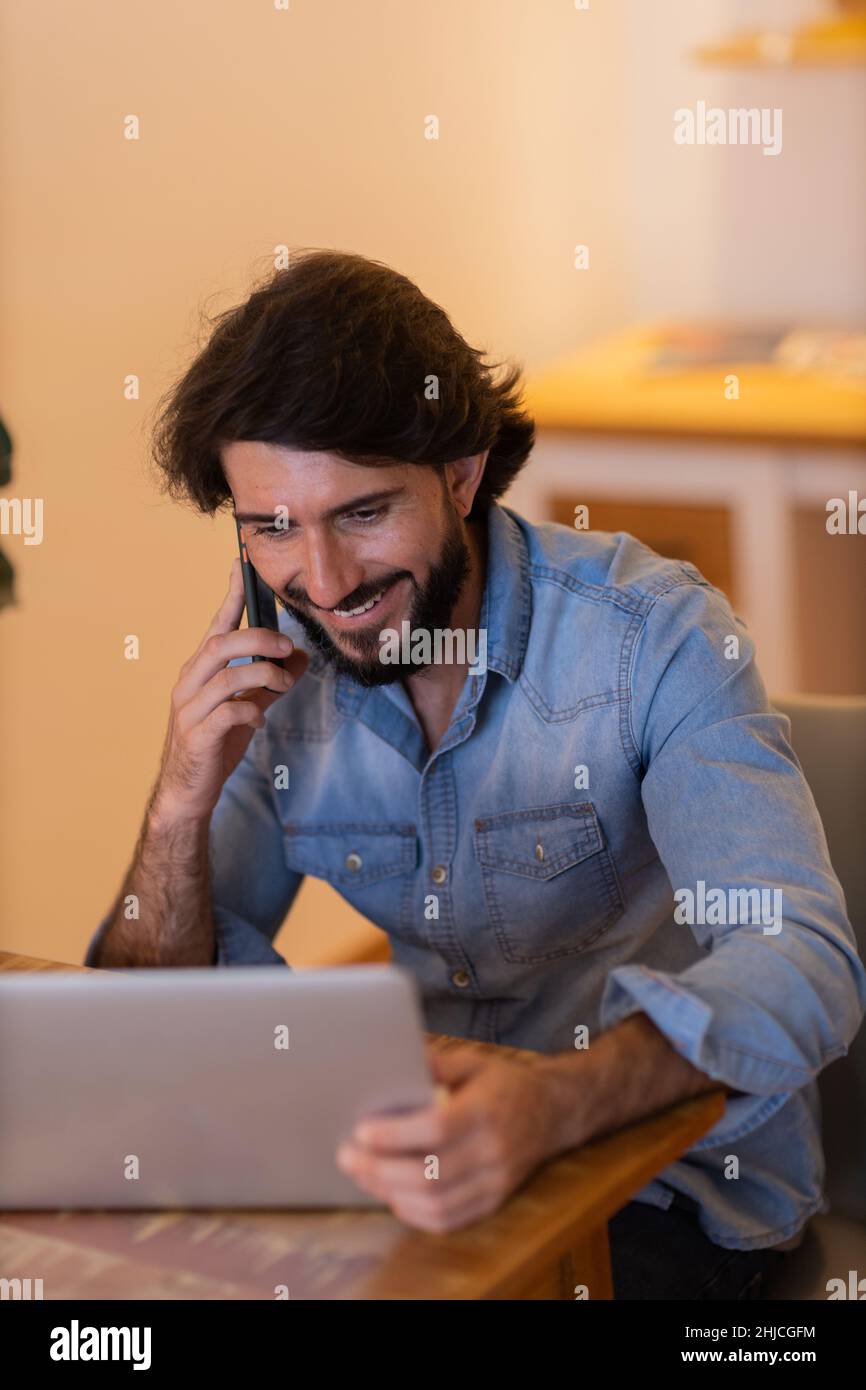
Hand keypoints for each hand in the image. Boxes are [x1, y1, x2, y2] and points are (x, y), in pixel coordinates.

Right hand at [152, 558, 308, 822]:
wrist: (186, 791)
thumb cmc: (214, 744)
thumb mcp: (247, 707)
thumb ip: (270, 683)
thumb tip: (302, 658)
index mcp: (199, 670)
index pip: (217, 625)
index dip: (231, 595)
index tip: (243, 564)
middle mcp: (189, 683)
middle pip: (220, 645)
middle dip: (258, 639)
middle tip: (287, 648)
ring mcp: (189, 710)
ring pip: (225, 677)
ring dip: (262, 676)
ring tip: (283, 686)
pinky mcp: (196, 736)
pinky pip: (226, 714)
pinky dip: (249, 713)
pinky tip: (258, 723)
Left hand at [335, 1045, 561, 1232]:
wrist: (552, 1113)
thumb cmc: (505, 1085)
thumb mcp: (475, 1062)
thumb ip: (436, 1064)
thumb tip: (395, 1061)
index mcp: (486, 1110)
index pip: (436, 1129)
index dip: (394, 1134)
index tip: (361, 1131)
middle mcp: (493, 1150)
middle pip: (430, 1173)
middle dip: (380, 1169)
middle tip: (347, 1157)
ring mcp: (495, 1181)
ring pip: (436, 1202)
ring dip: (391, 1193)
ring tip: (363, 1175)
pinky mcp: (494, 1201)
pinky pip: (449, 1220)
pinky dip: (415, 1213)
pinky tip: (392, 1195)